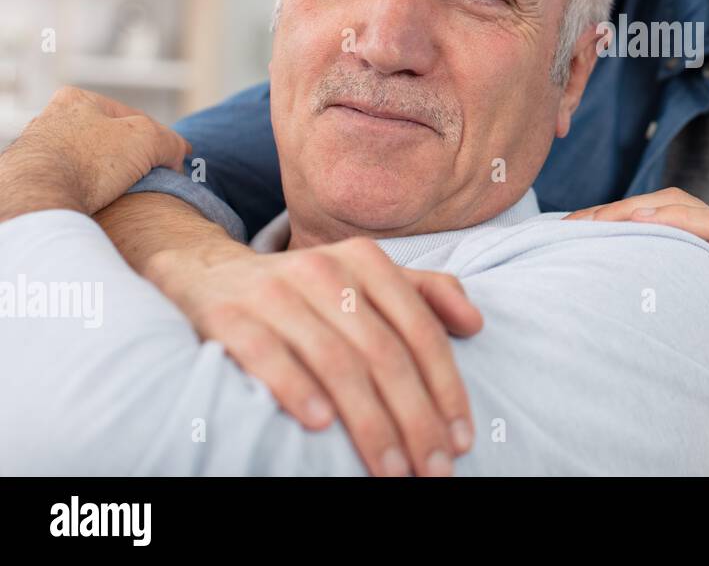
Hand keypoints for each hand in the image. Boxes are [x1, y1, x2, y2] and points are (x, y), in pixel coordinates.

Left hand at [0, 86, 189, 222]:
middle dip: (133, 159)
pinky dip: (90, 193)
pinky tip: (101, 205)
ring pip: (92, 164)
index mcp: (76, 99)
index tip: (170, 163)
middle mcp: (51, 121)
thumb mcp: (146, 139)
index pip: (132, 118)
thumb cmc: (87, 161)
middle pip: (111, 141)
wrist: (36, 201)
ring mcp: (39, 152)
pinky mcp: (32, 180)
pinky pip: (73, 184)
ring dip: (111, 178)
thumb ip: (170, 141)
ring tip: (125, 196)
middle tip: (149, 179)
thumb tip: (178, 153)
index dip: (157, 140)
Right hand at [147, 234, 483, 476]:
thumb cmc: (308, 290)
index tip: (461, 438)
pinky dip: (296, 389)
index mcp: (365, 260)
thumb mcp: (367, 279)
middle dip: (414, 419)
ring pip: (335, 361)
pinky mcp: (229, 315)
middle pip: (383, 353)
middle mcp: (323, 269)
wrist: (212, 273)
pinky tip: (321, 426)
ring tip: (391, 469)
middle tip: (433, 468)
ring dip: (368, 422)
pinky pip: (267, 355)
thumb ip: (426, 294)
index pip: (419, 329)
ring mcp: (274, 291)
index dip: (445, 387)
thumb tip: (476, 323)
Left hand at [566, 188, 708, 396]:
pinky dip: (676, 218)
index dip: (615, 224)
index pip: (657, 224)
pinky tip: (646, 219)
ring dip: (632, 208)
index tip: (572, 238)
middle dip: (611, 211)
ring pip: (679, 207)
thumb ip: (684, 320)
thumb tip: (634, 336)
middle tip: (566, 227)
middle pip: (659, 206)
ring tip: (591, 221)